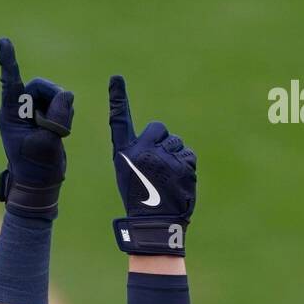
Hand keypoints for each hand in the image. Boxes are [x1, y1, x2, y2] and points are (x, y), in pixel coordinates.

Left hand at [0, 37, 73, 219]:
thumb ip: (58, 117)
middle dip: (55, 100)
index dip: (8, 62)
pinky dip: (64, 115)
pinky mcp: (41, 115)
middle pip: (41, 86)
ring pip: (53, 94)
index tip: (3, 42)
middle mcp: (18, 109)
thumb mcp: (50, 144)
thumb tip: (67, 94)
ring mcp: (30, 112)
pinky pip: (59, 103)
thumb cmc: (39, 169)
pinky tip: (59, 133)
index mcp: (11, 115)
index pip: (10, 83)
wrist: (40, 185)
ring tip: (57, 135)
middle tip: (59, 127)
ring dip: (61, 111)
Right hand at [108, 75, 195, 254]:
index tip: (116, 78)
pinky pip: (188, 154)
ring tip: (167, 180)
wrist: (155, 225)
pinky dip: (186, 167)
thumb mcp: (130, 174)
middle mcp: (141, 151)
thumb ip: (141, 152)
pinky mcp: (180, 163)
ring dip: (175, 157)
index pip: (119, 122)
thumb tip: (160, 134)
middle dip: (162, 142)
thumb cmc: (141, 200)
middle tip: (158, 167)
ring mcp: (162, 156)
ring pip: (175, 142)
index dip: (118, 99)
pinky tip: (178, 183)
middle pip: (158, 128)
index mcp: (124, 154)